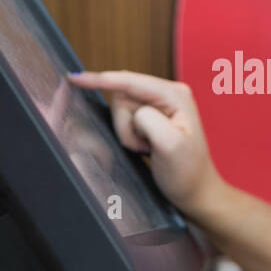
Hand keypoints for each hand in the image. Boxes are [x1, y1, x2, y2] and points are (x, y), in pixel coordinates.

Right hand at [68, 69, 225, 218]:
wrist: (195, 191)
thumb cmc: (186, 172)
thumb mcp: (171, 146)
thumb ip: (149, 121)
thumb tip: (135, 111)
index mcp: (175, 95)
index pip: (131, 81)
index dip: (101, 79)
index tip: (75, 78)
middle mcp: (167, 94)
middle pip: (122, 96)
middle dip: (125, 125)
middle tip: (144, 146)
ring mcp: (159, 105)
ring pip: (121, 110)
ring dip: (127, 133)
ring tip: (147, 148)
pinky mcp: (152, 117)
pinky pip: (125, 120)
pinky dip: (129, 136)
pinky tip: (145, 147)